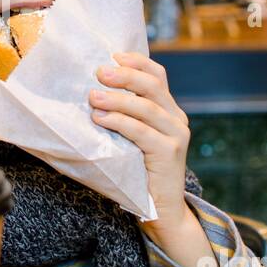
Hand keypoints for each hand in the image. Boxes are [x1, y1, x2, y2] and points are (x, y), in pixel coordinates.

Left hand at [89, 51, 195, 226]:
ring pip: (147, 108)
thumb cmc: (138, 172)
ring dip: (117, 100)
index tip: (113, 55)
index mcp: (169, 110)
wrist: (161, 211)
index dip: (137, 62)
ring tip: (93, 97)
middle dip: (125, 76)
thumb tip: (89, 93)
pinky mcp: (170, 154)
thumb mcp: (132, 138)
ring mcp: (176, 136)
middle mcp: (177, 119)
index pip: (158, 76)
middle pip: (153, 86)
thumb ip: (123, 117)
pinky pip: (142, 132)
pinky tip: (101, 119)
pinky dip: (120, 122)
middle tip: (99, 72)